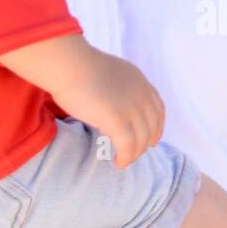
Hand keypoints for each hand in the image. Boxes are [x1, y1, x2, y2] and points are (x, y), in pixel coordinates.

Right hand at [51, 50, 164, 168]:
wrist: (69, 64)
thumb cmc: (76, 67)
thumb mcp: (106, 74)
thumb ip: (115, 87)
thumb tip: (111, 103)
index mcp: (138, 80)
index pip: (157, 108)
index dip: (157, 126)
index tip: (152, 140)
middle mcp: (140, 93)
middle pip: (152, 125)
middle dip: (145, 143)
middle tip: (132, 154)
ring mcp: (131, 107)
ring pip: (141, 139)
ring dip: (134, 154)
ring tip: (122, 162)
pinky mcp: (118, 120)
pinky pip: (128, 146)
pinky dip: (125, 158)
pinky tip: (118, 163)